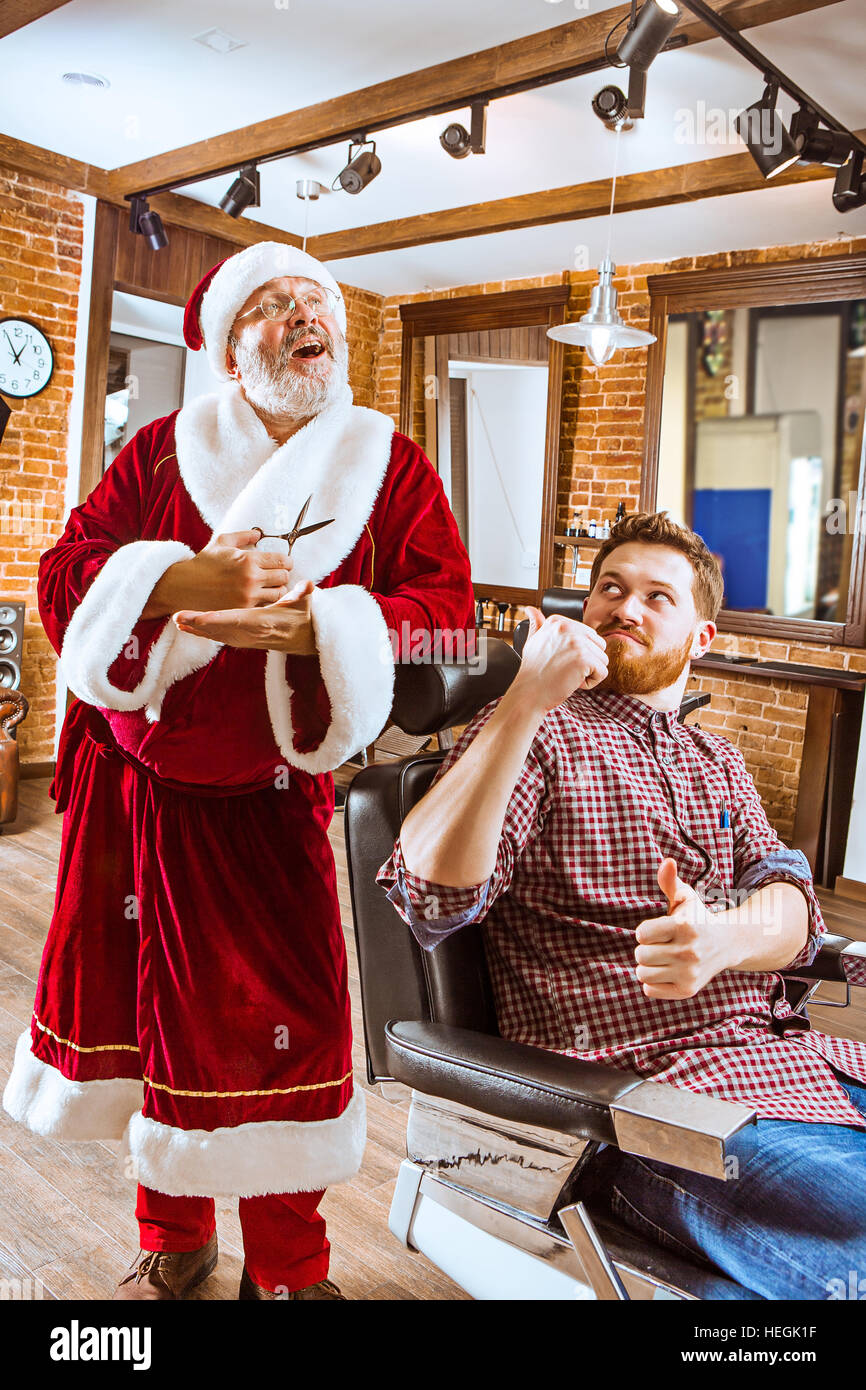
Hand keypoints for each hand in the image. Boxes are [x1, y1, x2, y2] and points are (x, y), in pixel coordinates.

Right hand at [141, 531, 292, 619]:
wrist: (183, 587)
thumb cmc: (203, 564)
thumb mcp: (221, 542)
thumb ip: (242, 535)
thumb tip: (258, 534)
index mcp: (248, 559)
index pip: (282, 560)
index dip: (286, 562)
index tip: (283, 563)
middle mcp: (251, 578)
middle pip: (284, 577)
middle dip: (282, 575)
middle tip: (276, 575)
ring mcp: (248, 597)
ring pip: (279, 594)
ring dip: (277, 590)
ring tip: (270, 588)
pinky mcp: (244, 611)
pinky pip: (266, 607)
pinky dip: (266, 603)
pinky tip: (260, 598)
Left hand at [173, 579, 317, 654]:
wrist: (304, 639)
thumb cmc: (303, 618)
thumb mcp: (305, 605)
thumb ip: (302, 594)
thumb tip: (307, 584)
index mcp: (262, 622)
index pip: (235, 620)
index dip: (216, 620)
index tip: (198, 617)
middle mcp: (251, 633)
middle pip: (220, 630)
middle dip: (198, 625)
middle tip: (177, 617)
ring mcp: (246, 639)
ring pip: (216, 635)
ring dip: (196, 629)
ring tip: (177, 620)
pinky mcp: (243, 641)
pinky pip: (219, 637)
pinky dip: (203, 633)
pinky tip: (189, 628)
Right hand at [511, 607, 607, 713]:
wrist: (529, 693)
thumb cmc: (532, 671)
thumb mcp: (533, 641)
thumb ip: (537, 624)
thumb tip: (531, 610)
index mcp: (558, 621)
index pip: (588, 635)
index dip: (577, 652)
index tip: (558, 659)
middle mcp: (568, 627)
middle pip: (599, 645)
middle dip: (587, 661)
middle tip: (564, 669)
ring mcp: (577, 643)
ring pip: (602, 659)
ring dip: (588, 672)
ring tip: (567, 675)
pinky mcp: (584, 659)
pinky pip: (603, 673)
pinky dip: (590, 682)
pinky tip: (572, 681)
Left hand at [634, 858, 729, 999]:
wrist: (727, 944)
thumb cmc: (697, 918)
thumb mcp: (685, 898)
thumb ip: (670, 881)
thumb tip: (667, 861)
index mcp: (684, 927)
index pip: (642, 933)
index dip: (645, 931)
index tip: (657, 930)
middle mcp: (689, 951)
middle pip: (640, 955)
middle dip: (645, 948)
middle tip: (660, 945)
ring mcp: (689, 973)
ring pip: (643, 973)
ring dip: (647, 965)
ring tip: (662, 958)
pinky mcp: (688, 989)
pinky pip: (650, 989)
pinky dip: (652, 982)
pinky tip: (666, 971)